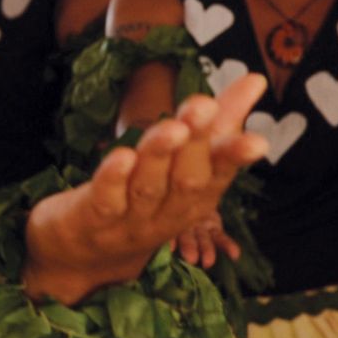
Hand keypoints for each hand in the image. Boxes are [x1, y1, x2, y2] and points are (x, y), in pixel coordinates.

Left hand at [24, 74, 267, 302]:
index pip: (218, 176)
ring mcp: (130, 220)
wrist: (80, 258)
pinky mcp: (92, 219)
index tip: (257, 140)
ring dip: (160, 154)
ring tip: (172, 126)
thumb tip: (254, 79)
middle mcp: (166, 213)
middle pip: (186, 180)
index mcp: (193, 199)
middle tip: (203, 105)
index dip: (235, 157)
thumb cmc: (141, 200)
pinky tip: (122, 154)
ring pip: (148, 187)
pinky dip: (115, 178)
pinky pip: (106, 199)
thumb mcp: (182, 163)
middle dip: (196, 143)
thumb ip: (217, 122)